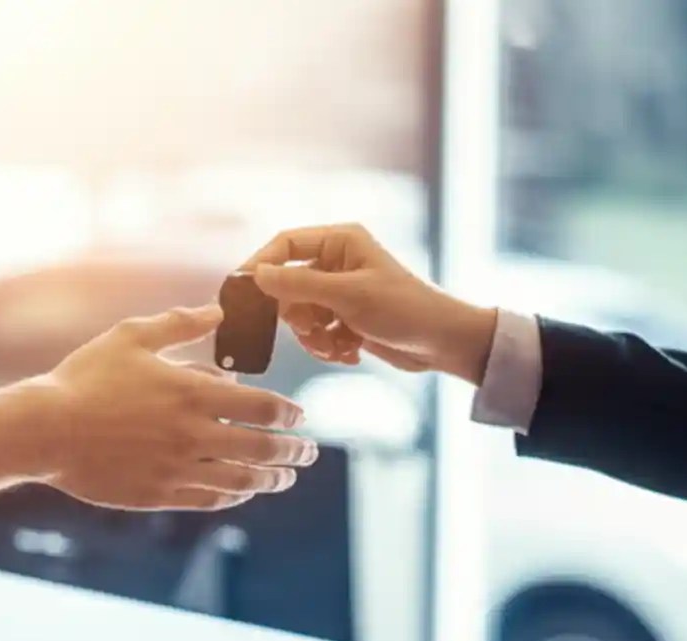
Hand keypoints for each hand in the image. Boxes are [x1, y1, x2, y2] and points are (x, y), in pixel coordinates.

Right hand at [0, 305, 317, 528]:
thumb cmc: (86, 377)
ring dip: (272, 480)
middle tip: (308, 453)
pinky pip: (210, 501)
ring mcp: (177, 470)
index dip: (290, 414)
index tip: (301, 416)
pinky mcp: (159, 495)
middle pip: (263, 449)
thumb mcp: (133, 336)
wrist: (44, 429)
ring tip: (285, 477)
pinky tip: (243, 492)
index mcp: (193, 393)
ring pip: (243, 481)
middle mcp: (193, 435)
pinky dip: (235, 497)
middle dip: (294, 452)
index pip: (263, 407)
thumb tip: (218, 311)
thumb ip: (181, 324)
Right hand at [243, 223, 497, 384]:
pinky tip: (349, 353)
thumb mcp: (348, 296)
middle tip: (312, 329)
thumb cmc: (404, 310)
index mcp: (340, 241)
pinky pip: (317, 331)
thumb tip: (256, 276)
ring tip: (336, 346)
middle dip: (297, 315)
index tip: (243, 292)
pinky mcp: (346, 318)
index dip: (261, 265)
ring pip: (301, 314)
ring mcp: (341, 291)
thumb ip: (299, 285)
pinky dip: (327, 346)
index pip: (285, 244)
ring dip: (313, 336)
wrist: (443, 344)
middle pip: (288, 285)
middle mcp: (338, 261)